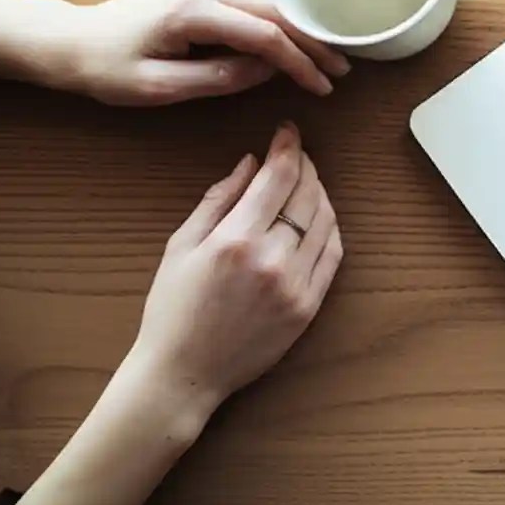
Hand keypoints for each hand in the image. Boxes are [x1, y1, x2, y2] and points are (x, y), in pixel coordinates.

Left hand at [65, 0, 349, 105]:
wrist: (75, 41)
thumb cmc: (111, 71)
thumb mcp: (161, 89)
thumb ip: (219, 79)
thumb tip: (268, 70)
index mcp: (192, 13)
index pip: (265, 35)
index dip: (299, 62)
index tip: (322, 86)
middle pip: (276, 7)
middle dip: (313, 38)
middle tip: (341, 66)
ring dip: (303, 12)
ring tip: (329, 39)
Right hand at [129, 122, 342, 417]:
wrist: (184, 373)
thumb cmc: (172, 308)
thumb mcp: (181, 245)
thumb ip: (218, 199)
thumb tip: (251, 162)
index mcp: (235, 239)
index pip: (278, 177)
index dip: (288, 147)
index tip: (287, 131)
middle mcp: (272, 259)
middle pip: (307, 194)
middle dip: (305, 165)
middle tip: (296, 153)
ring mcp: (295, 286)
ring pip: (325, 222)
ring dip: (321, 193)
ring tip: (307, 181)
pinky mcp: (308, 308)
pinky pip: (332, 256)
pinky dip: (330, 228)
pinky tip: (319, 217)